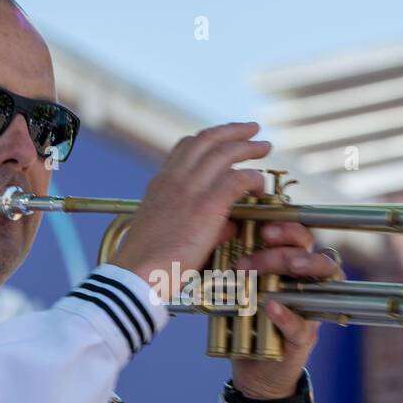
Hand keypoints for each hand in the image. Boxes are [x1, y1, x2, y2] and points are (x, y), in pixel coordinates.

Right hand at [107, 122, 271, 299]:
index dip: (208, 139)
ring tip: (264, 146)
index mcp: (161, 183)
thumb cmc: (150, 264)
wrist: (137, 273)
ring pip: (225, 152)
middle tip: (251, 129)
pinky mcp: (207, 204)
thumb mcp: (168, 233)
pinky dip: (254, 178)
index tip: (223, 139)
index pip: (185, 147)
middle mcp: (175, 179)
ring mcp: (190, 188)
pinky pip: (239, 178)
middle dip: (232, 131)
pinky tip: (261, 187)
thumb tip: (229, 226)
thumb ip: (199, 224)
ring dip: (248, 146)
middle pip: (207, 139)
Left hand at [229, 223, 340, 398]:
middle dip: (284, 250)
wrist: (255, 369)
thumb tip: (219, 235)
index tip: (263, 230)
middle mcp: (309, 283)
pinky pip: (301, 323)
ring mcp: (311, 309)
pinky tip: (271, 306)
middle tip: (251, 261)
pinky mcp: (305, 336)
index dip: (286, 228)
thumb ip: (239, 263)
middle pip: (312, 252)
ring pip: (323, 279)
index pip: (299, 237)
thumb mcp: (242, 287)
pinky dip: (286, 314)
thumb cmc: (249, 320)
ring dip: (300, 269)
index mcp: (294, 266)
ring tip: (281, 271)